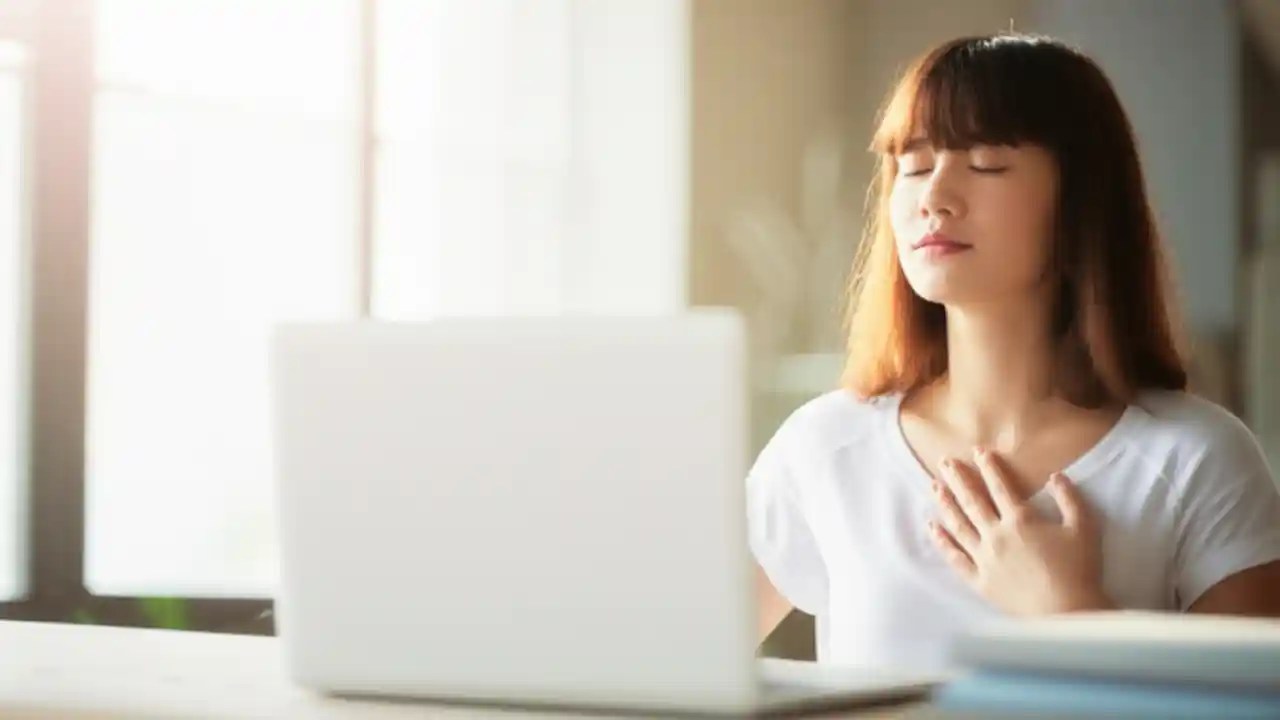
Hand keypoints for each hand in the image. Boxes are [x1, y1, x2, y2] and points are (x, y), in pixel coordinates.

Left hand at [927, 447, 1112, 615]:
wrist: (1067, 611)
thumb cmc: (1078, 570)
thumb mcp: (1083, 528)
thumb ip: (1070, 499)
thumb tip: (1056, 476)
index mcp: (1020, 521)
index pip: (1000, 487)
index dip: (988, 467)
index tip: (977, 451)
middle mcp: (996, 535)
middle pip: (972, 501)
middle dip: (958, 479)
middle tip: (944, 462)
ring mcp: (984, 558)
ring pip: (958, 525)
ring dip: (945, 504)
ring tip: (933, 486)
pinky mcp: (979, 580)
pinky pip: (955, 558)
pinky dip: (942, 542)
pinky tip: (932, 527)